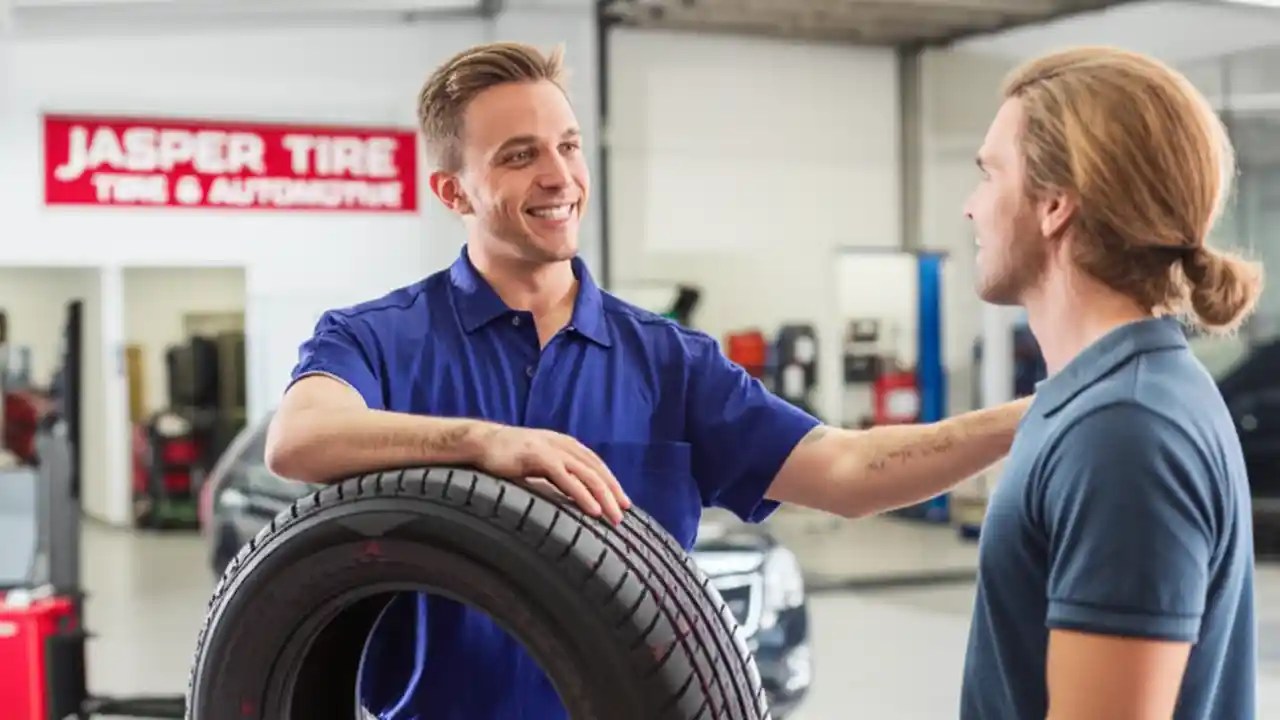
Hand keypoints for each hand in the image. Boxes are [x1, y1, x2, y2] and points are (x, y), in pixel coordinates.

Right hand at [474, 425, 630, 523]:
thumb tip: (570, 497)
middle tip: (623, 515)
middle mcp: (562, 444)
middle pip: (596, 470)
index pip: (595, 464)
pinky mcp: (539, 457)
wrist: (479, 443)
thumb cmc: (506, 457)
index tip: (623, 503)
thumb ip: (554, 475)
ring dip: (604, 498)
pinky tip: (593, 510)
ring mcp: (551, 449)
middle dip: (613, 493)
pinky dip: (583, 495)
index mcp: (564, 444)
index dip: (611, 483)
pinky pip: (567, 479)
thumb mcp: (536, 464)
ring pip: (587, 475)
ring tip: (614, 518)